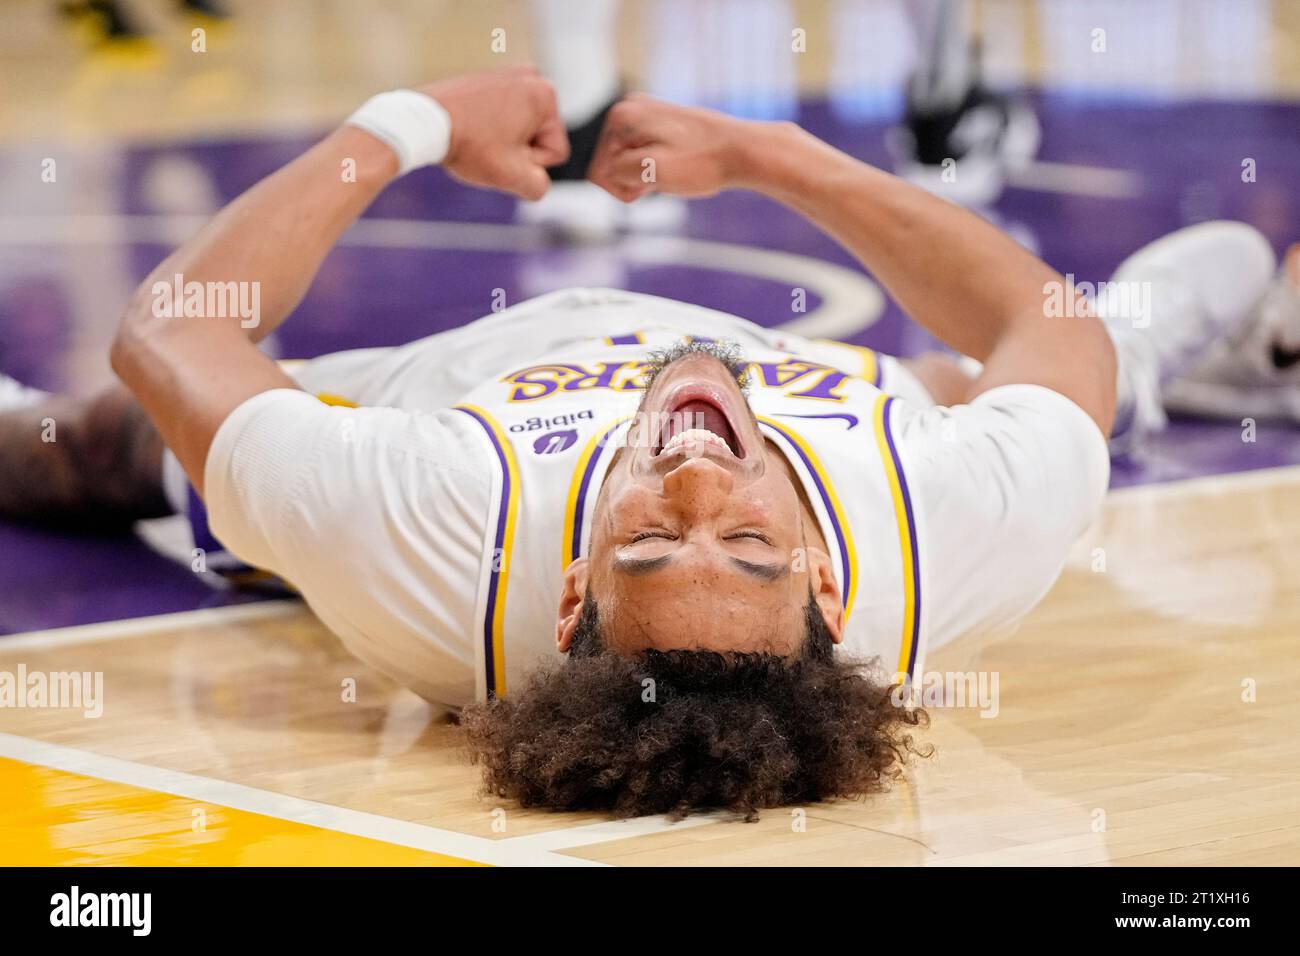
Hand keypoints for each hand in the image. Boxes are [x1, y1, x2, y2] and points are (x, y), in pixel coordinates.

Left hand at [418, 67, 568, 200]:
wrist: (423, 122)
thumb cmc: (469, 145)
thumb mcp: (511, 177)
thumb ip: (539, 187)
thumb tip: (536, 182)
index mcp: (545, 95)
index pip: (554, 152)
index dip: (528, 164)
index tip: (501, 153)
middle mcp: (531, 77)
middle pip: (537, 138)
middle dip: (516, 152)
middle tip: (488, 148)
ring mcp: (507, 75)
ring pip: (518, 131)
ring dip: (502, 143)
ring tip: (477, 139)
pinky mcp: (486, 80)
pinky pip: (499, 119)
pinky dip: (487, 130)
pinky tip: (469, 130)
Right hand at [587, 94, 752, 201]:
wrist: (744, 151)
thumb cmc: (702, 162)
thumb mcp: (652, 171)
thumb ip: (616, 172)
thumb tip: (604, 172)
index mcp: (622, 115)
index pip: (598, 170)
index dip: (620, 189)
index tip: (648, 188)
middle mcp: (631, 109)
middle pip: (612, 164)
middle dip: (633, 181)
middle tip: (664, 181)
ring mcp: (648, 117)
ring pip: (630, 163)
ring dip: (647, 178)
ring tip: (674, 175)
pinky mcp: (663, 126)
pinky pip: (647, 157)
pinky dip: (658, 171)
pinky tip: (679, 170)